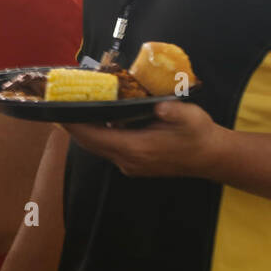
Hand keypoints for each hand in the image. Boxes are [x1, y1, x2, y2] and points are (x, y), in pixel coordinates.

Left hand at [60, 101, 223, 178]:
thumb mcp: (190, 117)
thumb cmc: (199, 135)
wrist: (212, 157)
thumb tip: (158, 106)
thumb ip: (172, 111)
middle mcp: (128, 161)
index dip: (74, 125)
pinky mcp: (135, 164)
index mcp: (136, 149)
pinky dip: (99, 135)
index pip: (95, 138)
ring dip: (86, 131)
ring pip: (99, 148)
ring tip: (74, 108)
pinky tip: (98, 119)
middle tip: (60, 104)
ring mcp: (131, 165)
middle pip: (91, 144)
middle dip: (74, 126)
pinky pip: (109, 148)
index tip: (58, 110)